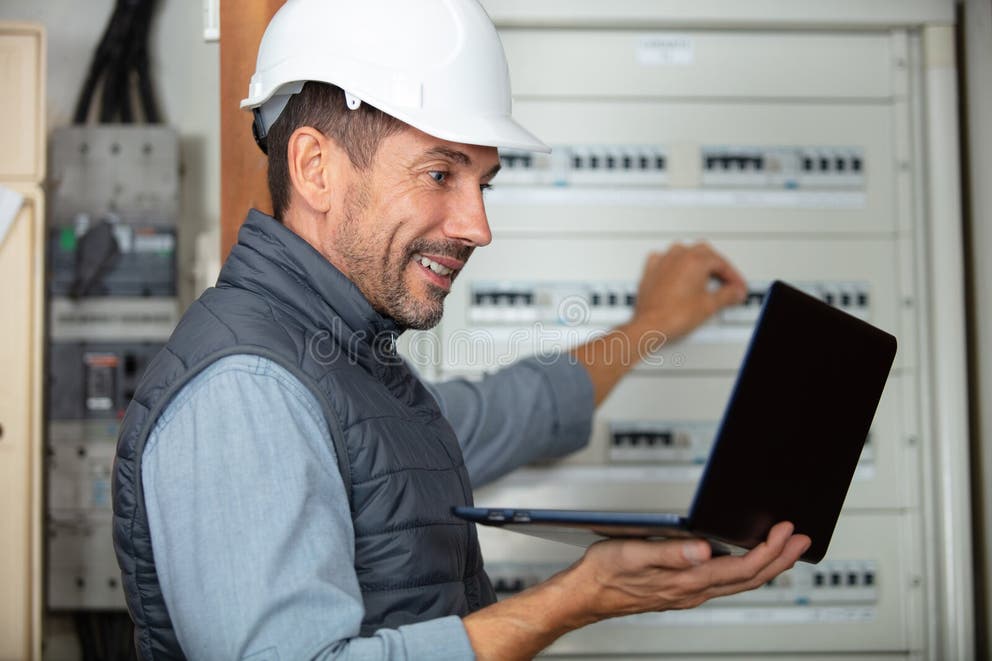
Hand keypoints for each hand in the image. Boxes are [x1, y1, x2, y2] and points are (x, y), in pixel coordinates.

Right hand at [463, 522, 809, 659]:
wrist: (586, 593)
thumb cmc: (606, 572)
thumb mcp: (634, 553)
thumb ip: (670, 552)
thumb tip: (704, 548)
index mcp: (688, 580)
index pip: (742, 568)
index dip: (770, 551)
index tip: (787, 532)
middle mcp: (694, 589)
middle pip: (749, 578)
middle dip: (780, 558)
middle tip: (802, 540)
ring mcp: (690, 592)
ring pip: (740, 582)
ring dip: (767, 565)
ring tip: (785, 549)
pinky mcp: (682, 589)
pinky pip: (725, 582)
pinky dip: (746, 570)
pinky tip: (746, 561)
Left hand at [627, 242, 746, 344]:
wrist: (649, 325)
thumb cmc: (672, 315)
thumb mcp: (709, 305)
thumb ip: (727, 295)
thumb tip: (735, 292)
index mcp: (694, 261)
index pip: (721, 262)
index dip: (732, 275)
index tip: (736, 286)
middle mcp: (677, 257)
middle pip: (704, 252)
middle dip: (717, 265)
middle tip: (725, 280)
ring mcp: (662, 262)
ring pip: (684, 251)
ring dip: (696, 260)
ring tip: (705, 274)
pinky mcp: (650, 271)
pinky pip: (664, 258)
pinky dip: (674, 262)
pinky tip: (677, 270)